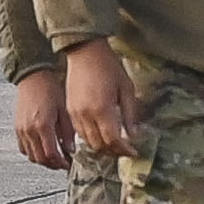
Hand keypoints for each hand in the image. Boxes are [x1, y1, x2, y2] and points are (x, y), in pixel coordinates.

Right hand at [12, 65, 71, 170]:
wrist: (34, 78)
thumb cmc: (51, 90)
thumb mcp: (64, 111)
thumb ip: (67, 133)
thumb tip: (71, 150)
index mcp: (43, 125)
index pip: (51, 154)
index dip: (61, 163)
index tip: (68, 163)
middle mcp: (30, 130)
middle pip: (40, 159)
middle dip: (53, 164)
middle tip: (63, 163)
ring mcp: (21, 130)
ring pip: (31, 156)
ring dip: (43, 160)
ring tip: (54, 157)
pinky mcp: (17, 128)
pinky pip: (23, 148)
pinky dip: (33, 153)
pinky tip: (42, 148)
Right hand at [63, 41, 140, 159]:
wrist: (85, 51)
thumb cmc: (107, 65)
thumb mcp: (126, 88)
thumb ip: (130, 113)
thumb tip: (134, 134)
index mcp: (102, 108)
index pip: (112, 140)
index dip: (124, 150)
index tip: (133, 152)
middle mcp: (86, 114)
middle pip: (99, 145)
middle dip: (113, 151)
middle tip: (124, 150)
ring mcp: (75, 113)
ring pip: (88, 142)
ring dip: (101, 147)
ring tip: (113, 145)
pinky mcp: (70, 111)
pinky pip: (79, 132)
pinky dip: (90, 138)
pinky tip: (100, 134)